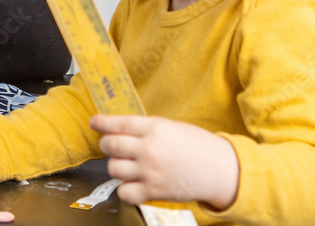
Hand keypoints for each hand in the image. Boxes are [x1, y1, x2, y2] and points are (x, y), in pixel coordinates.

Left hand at [91, 115, 238, 209]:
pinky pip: (124, 192)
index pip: (118, 123)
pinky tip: (132, 183)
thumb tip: (121, 128)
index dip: (101, 123)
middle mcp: (149, 149)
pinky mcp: (154, 191)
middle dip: (106, 144)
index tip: (94, 123)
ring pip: (114, 168)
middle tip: (110, 145)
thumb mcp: (171, 126)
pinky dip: (124, 189)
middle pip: (110, 146)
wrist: (221, 170)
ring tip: (126, 164)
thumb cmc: (199, 146)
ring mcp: (150, 171)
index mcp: (154, 128)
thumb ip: (146, 128)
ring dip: (116, 166)